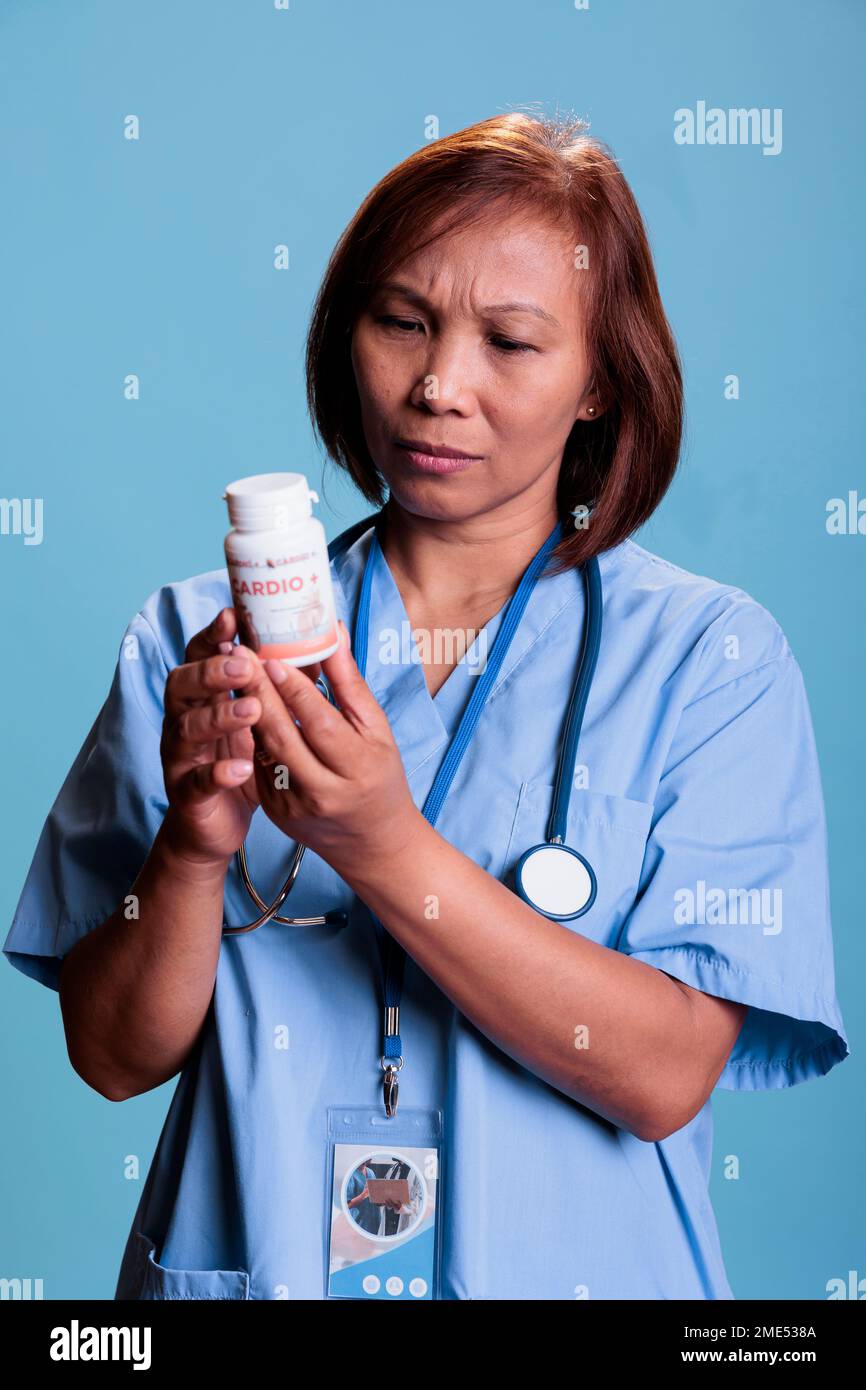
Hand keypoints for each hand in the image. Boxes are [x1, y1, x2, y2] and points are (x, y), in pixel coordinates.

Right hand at [160, 607, 265, 867]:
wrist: (215, 824)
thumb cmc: (239, 760)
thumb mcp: (256, 719)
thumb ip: (269, 684)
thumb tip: (306, 643)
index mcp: (200, 697)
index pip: (197, 656)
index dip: (211, 636)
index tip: (232, 617)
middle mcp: (182, 720)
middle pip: (181, 685)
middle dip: (212, 671)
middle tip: (245, 664)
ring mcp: (180, 757)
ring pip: (186, 729)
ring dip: (218, 717)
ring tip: (251, 709)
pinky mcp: (186, 795)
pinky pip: (195, 782)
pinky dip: (215, 774)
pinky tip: (239, 768)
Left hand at [241, 620, 422, 880]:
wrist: (371, 842)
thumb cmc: (380, 776)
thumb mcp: (377, 731)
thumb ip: (350, 684)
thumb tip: (332, 633)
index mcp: (357, 769)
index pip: (319, 723)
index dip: (294, 690)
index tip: (272, 656)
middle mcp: (323, 792)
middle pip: (283, 736)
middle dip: (258, 691)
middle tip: (239, 652)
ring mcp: (294, 806)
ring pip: (264, 750)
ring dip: (246, 708)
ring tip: (234, 671)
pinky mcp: (275, 812)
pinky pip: (259, 765)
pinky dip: (251, 732)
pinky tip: (241, 703)